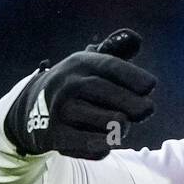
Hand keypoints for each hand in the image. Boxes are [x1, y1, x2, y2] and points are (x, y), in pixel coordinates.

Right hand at [4, 29, 156, 159]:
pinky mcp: (55, 135)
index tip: (150, 86)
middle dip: (133, 103)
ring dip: (121, 126)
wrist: (32, 109)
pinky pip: (89, 144)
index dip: (134, 77)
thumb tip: (135, 38)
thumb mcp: (93, 64)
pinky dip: (103, 145)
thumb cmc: (78, 86)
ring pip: (104, 121)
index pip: (110, 66)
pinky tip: (107, 142)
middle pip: (105, 91)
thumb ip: (117, 50)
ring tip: (122, 125)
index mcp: (81, 63)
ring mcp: (61, 109)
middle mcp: (69, 84)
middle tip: (146, 110)